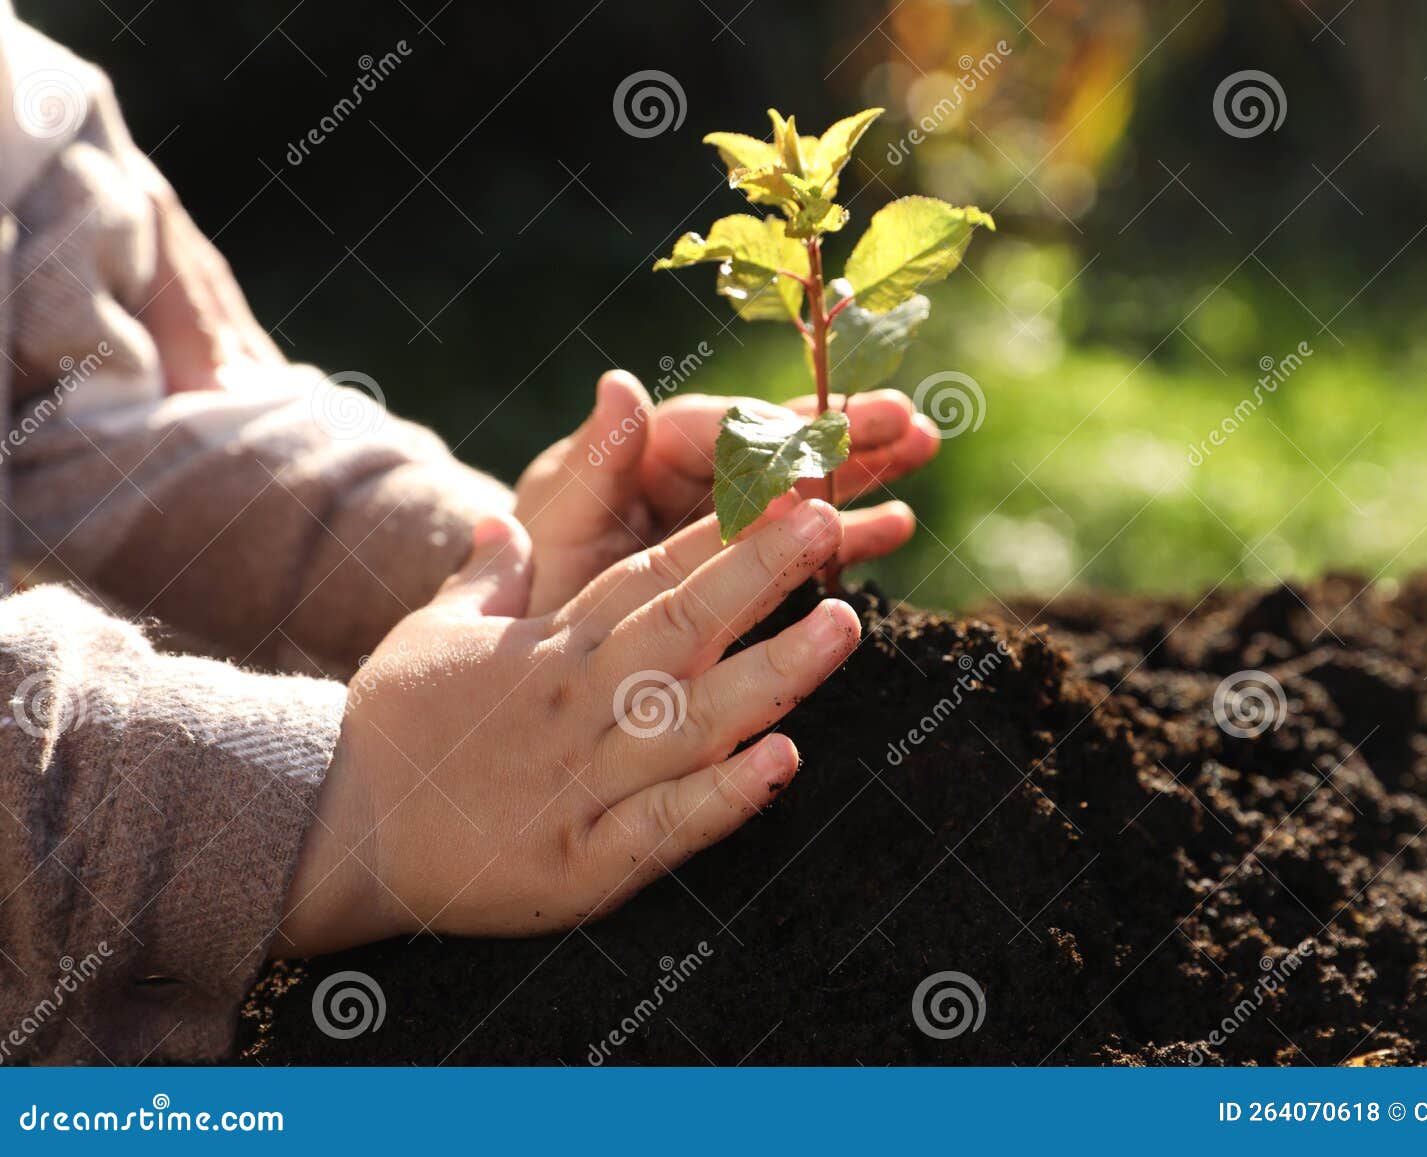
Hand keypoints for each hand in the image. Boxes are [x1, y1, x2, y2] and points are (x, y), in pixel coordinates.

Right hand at [273, 500, 858, 953]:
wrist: (330, 830)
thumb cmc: (390, 728)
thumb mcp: (432, 634)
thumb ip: (485, 581)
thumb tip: (499, 522)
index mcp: (552, 647)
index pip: (649, 575)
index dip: (721, 533)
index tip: (783, 489)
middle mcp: (577, 701)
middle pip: (680, 627)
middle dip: (758, 575)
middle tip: (829, 524)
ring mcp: (583, 781)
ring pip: (691, 718)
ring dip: (770, 674)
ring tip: (844, 627)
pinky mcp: (581, 862)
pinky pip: (663, 827)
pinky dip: (722, 798)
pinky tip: (782, 765)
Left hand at [515, 370, 938, 614]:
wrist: (532, 668)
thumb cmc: (533, 591)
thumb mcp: (558, 532)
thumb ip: (594, 467)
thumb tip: (619, 382)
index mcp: (643, 449)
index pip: (718, 430)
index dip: (768, 440)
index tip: (814, 462)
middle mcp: (691, 470)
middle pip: (775, 438)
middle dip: (838, 426)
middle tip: (901, 414)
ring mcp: (724, 516)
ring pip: (801, 480)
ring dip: (862, 463)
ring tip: (923, 445)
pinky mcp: (745, 564)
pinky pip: (804, 543)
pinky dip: (849, 533)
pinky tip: (899, 524)